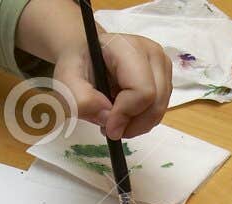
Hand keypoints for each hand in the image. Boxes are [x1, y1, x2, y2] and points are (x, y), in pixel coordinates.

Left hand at [54, 31, 171, 138]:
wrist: (87, 55)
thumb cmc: (79, 65)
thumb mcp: (66, 80)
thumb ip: (80, 99)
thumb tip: (107, 118)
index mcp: (128, 47)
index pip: (142, 90)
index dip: (126, 115)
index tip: (107, 128)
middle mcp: (151, 52)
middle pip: (155, 103)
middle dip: (132, 124)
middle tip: (109, 129)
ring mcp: (162, 66)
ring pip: (159, 110)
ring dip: (137, 125)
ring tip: (114, 120)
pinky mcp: (165, 79)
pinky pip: (159, 111)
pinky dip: (141, 121)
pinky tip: (124, 114)